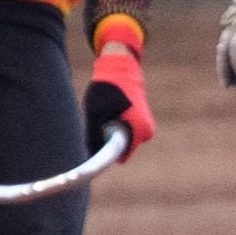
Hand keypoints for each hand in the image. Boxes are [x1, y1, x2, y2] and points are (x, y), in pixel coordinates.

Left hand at [86, 32, 156, 150]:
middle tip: (100, 123)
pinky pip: (126, 135)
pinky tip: (113, 113)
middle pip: (121, 150)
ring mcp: (146, 129)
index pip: (120, 156)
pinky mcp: (143, 124)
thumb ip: (94, 136)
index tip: (89, 164)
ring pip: (123, 143)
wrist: (122, 70)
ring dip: (111, 135)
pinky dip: (116, 129)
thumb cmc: (107, 90)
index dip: (103, 160)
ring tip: (107, 115)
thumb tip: (90, 154)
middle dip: (108, 142)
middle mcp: (146, 132)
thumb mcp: (95, 113)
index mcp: (138, 129)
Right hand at [213, 0, 235, 87]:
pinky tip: (230, 69)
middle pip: (224, 48)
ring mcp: (229, 22)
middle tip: (230, 86)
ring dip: (224, 64)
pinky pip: (224, 42)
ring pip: (222, 46)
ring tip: (229, 82)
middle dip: (226, 69)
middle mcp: (235, 22)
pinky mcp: (228, 24)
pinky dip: (225, 55)